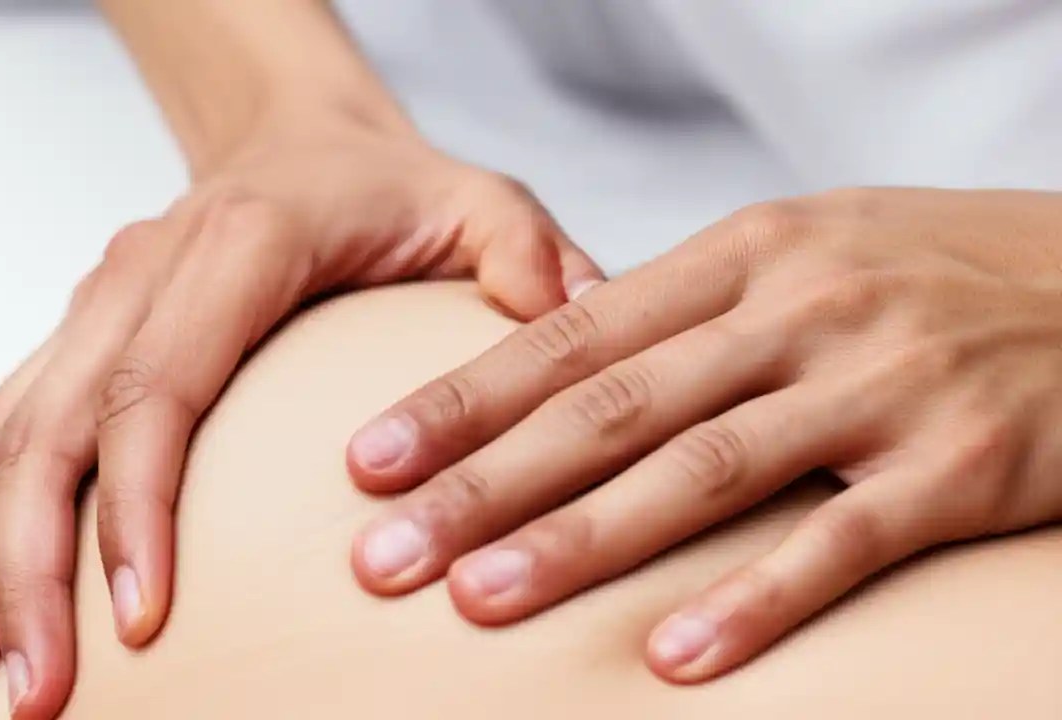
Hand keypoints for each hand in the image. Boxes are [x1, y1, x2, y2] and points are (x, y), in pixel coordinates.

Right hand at [0, 109, 602, 716]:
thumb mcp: (481, 202)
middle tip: (40, 689)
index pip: (161, 388)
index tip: (140, 619)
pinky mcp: (80, 326)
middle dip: (36, 566)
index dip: (135, 507)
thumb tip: (565, 325)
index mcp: (237, 245)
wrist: (299, 134)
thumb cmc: (386, 186)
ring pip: (11, 428)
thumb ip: (527, 256)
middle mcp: (142, 270)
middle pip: (59, 427)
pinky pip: (4, 412)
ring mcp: (99, 299)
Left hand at [347, 187, 1061, 681]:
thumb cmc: (926, 273)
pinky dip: (754, 601)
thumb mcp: (802, 254)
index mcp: (744, 255)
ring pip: (702, 471)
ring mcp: (879, 384)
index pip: (569, 336)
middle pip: (609, 409)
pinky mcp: (961, 463)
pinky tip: (673, 659)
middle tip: (381, 551)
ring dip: (581, 542)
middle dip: (482, 484)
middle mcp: (797, 310)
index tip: (368, 460)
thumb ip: (687, 310)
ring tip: (478, 601)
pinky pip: (842, 542)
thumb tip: (557, 352)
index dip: (462, 402)